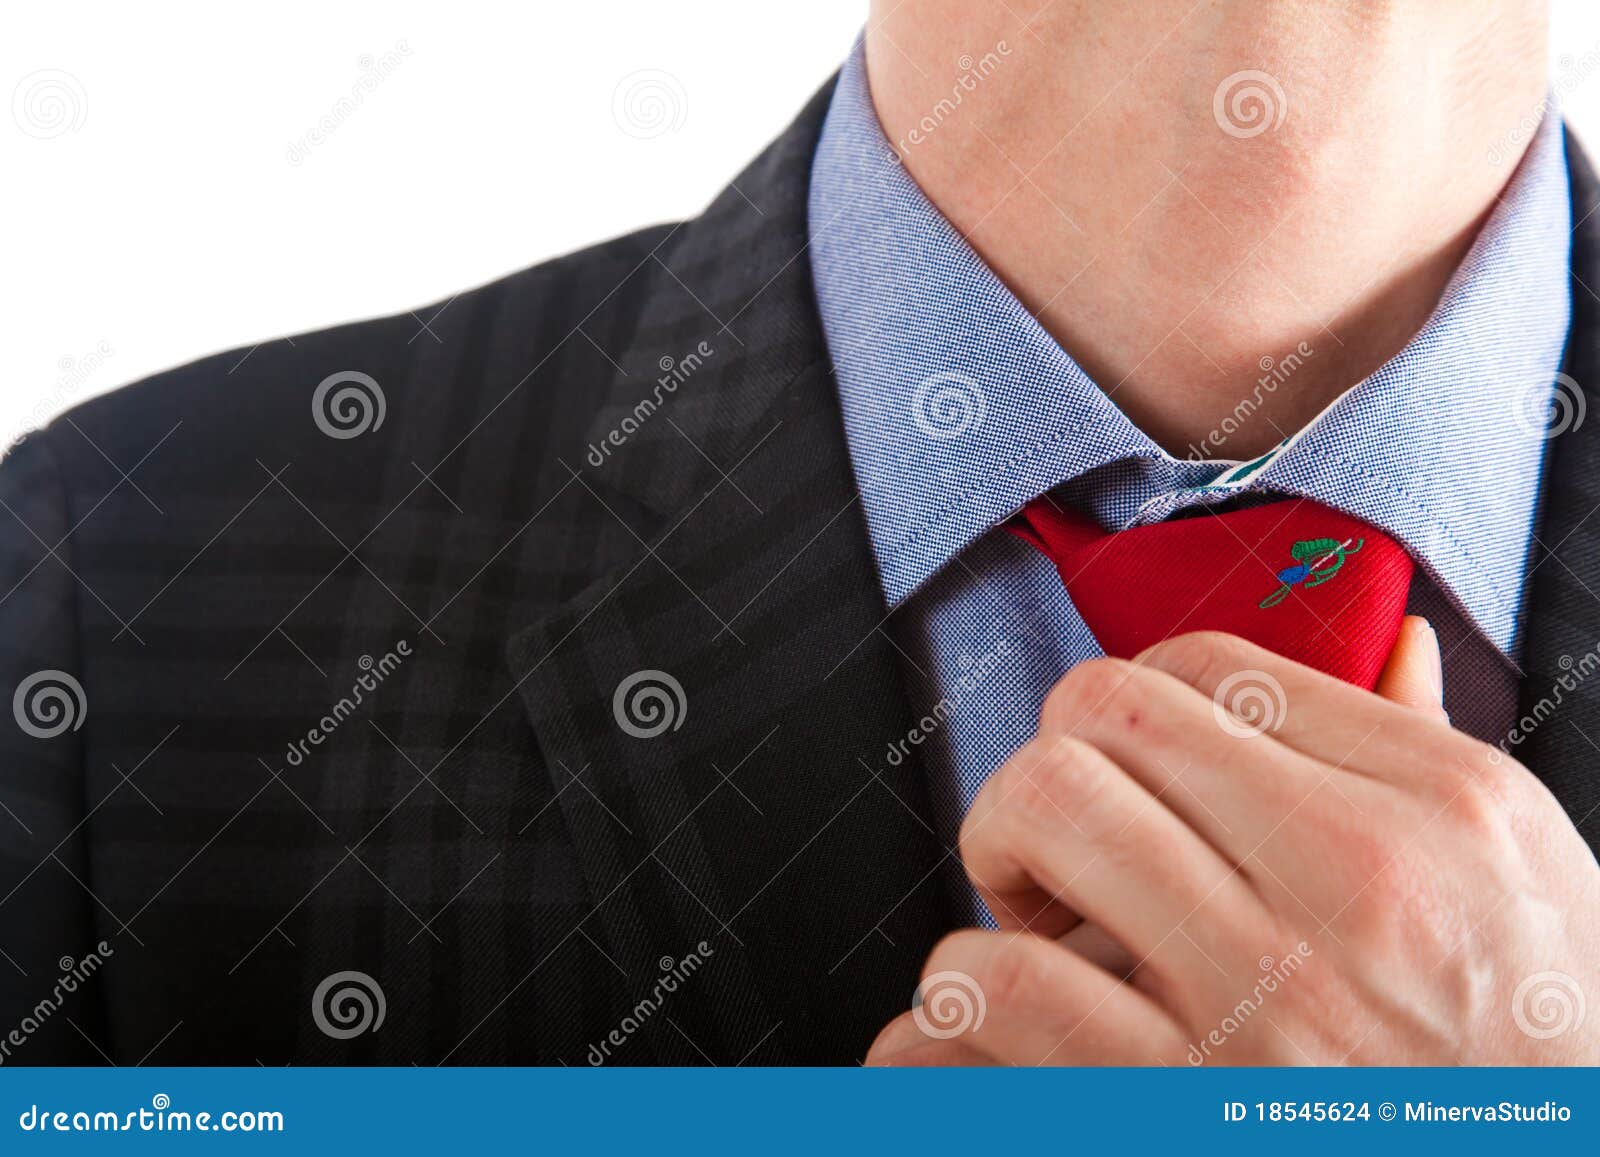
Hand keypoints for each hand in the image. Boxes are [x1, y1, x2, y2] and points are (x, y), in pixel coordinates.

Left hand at [866, 619, 1599, 1064]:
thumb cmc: (1536, 1050)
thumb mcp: (1533, 881)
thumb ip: (1435, 757)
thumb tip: (1397, 641)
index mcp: (1435, 803)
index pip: (1206, 666)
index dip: (1127, 705)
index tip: (1126, 770)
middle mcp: (1355, 885)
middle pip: (1101, 718)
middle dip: (1043, 765)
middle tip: (1058, 842)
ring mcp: (1267, 1002)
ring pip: (1041, 815)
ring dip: (996, 862)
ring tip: (1029, 920)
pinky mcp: (1181, 1109)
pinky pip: (1003, 991)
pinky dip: (960, 991)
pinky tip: (995, 1016)